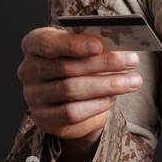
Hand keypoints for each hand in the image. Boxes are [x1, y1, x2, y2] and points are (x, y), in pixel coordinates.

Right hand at [17, 27, 143, 144]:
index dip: (72, 44)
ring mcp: (33, 96)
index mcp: (34, 45)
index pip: (47, 43)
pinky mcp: (44, 118)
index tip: (98, 45)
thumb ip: (95, 44)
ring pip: (72, 90)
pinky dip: (97, 104)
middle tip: (132, 60)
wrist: (72, 95)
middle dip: (103, 63)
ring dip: (108, 85)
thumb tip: (119, 46)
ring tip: (133, 81)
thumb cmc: (79, 61)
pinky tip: (114, 97)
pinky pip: (73, 113)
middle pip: (66, 67)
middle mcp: (28, 70)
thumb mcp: (84, 47)